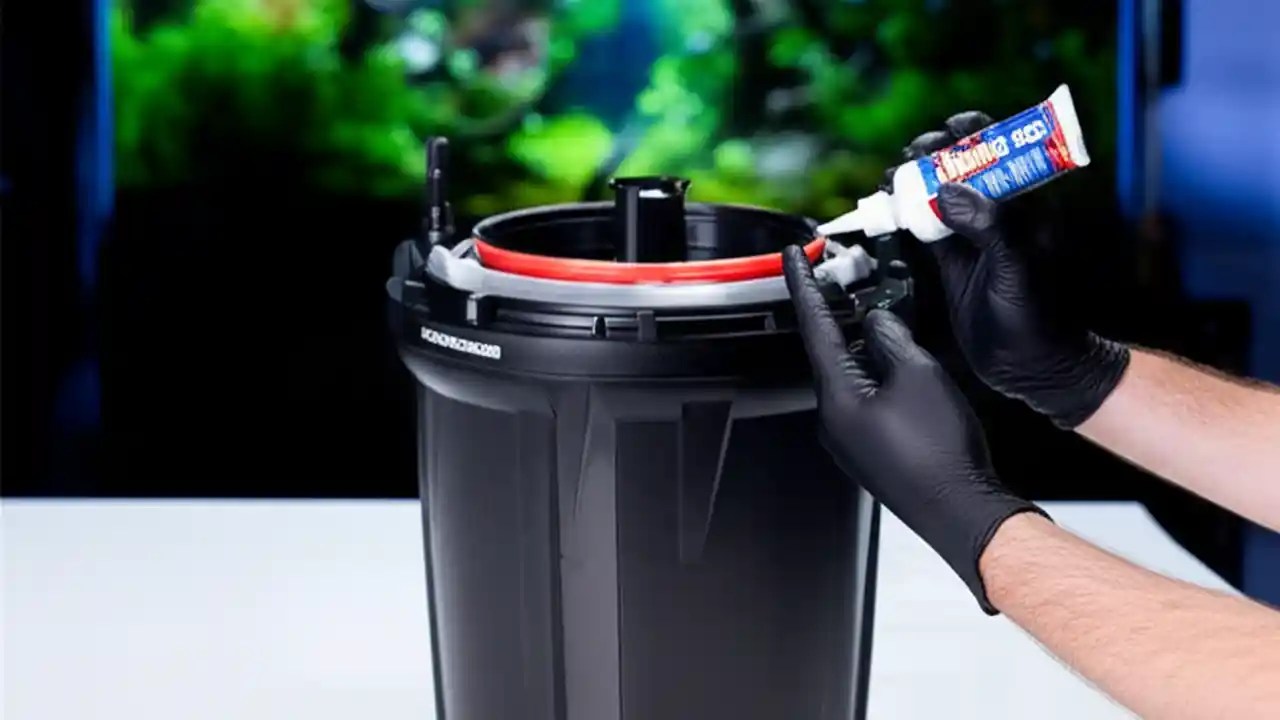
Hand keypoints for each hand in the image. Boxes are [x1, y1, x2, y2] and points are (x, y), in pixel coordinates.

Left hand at [783, 246, 1045, 612]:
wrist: (961, 511)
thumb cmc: (942, 450)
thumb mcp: (918, 375)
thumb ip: (890, 338)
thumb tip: (875, 321)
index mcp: (836, 396)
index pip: (815, 326)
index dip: (805, 285)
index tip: (794, 257)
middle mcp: (832, 419)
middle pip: (833, 351)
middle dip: (846, 317)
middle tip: (856, 283)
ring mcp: (848, 437)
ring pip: (852, 376)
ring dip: (870, 350)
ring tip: (896, 330)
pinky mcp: (868, 449)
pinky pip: (865, 399)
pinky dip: (879, 376)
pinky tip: (904, 370)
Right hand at [902, 115, 1130, 427]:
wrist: (1030, 366)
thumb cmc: (1039, 319)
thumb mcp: (1018, 267)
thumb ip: (991, 225)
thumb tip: (949, 191)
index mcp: (1025, 204)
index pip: (999, 149)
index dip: (973, 133)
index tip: (945, 131)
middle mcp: (997, 212)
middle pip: (960, 166)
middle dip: (931, 155)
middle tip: (909, 160)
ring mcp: (971, 234)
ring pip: (937, 192)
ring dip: (912, 181)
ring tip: (891, 182)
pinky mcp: (951, 258)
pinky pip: (923, 224)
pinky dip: (903, 213)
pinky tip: (887, 209)